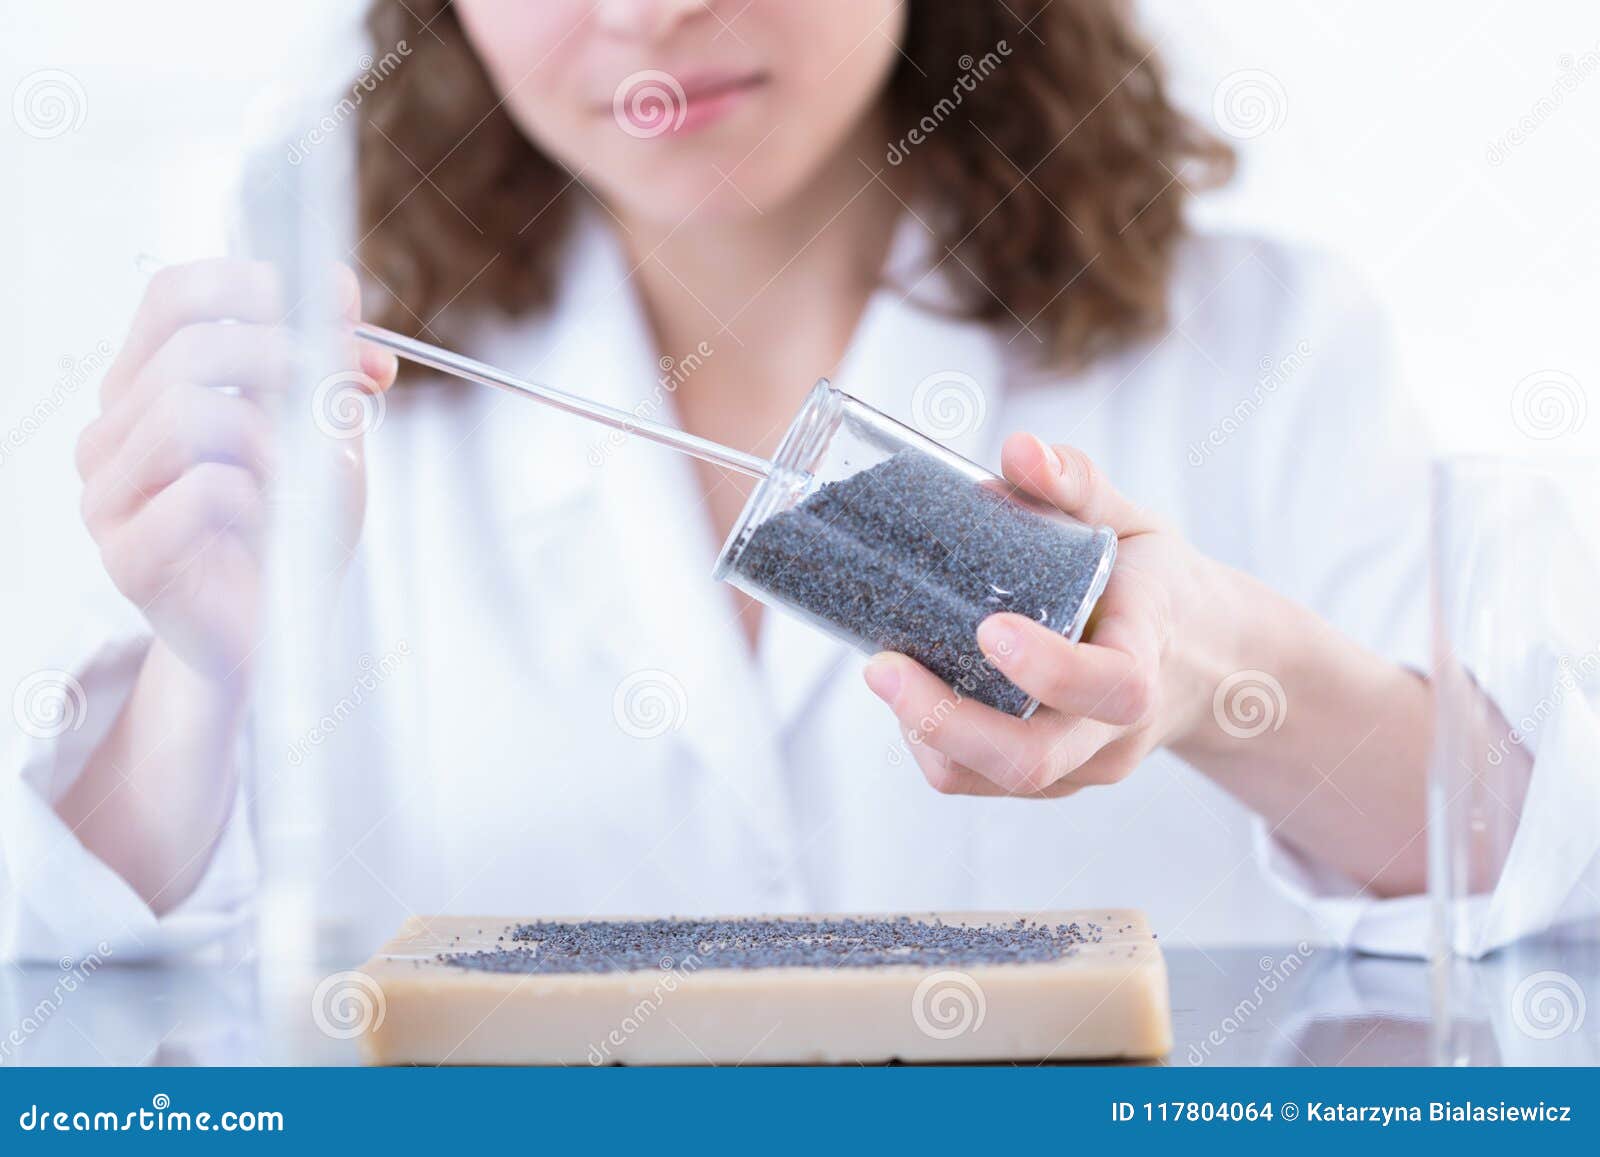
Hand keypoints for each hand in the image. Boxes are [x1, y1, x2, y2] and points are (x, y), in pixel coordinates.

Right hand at [76, 259, 398, 686]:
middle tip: (338, 377)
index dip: (246, 283)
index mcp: (147, 390)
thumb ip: (328, 365)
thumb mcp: (326, 435)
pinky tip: (276, 522)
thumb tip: (343, 286)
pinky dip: (260, 498)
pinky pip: (200, 493)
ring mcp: (107, 497)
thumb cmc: (291, 530)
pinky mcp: (127, 557)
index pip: (170, 298)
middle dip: (279, 352)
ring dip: (272, 433)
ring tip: (305, 473)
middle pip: (182, 350)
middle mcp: (111, 435)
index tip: (327, 303)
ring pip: (186, 414)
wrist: (275, 635)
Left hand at [863, 433, 1217, 797]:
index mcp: (1149, 655)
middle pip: (1035, 759)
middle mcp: (1116, 729)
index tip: (990, 630)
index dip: (1051, 669)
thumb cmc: (1157, 583)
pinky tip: (911, 697)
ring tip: (885, 674)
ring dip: (927, 736)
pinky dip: (939, 747)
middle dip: (947, 722)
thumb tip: (1018, 448)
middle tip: (881, 667)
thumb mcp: (1133, 522)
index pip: (1114, 686)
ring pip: (1001, 781)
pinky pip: (989, 783)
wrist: (1203, 661)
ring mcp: (1085, 764)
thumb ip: (1078, 483)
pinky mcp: (1055, 780)